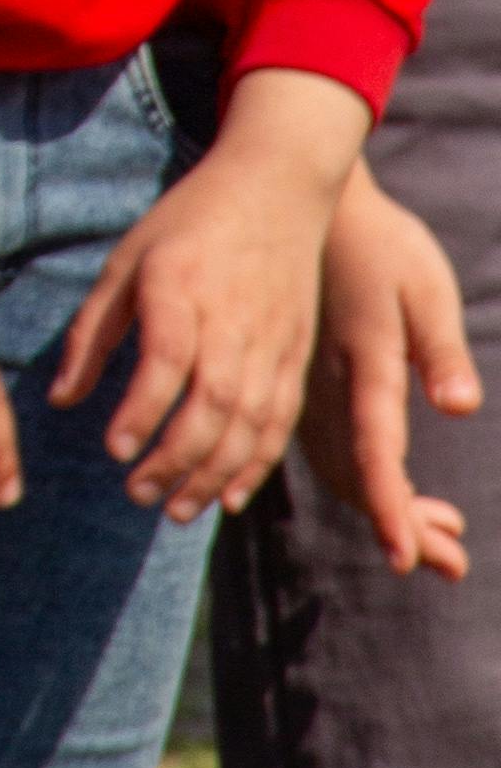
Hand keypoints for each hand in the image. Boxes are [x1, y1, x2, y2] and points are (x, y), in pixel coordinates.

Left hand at [53, 67, 366, 523]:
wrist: (278, 188)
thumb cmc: (190, 222)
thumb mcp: (127, 259)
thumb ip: (93, 330)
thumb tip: (61, 399)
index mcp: (182, 287)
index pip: (167, 360)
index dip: (142, 410)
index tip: (114, 450)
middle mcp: (232, 320)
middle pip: (213, 403)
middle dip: (176, 459)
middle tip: (138, 493)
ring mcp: (273, 341)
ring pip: (250, 422)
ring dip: (213, 474)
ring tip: (176, 508)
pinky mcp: (296, 355)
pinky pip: (281, 421)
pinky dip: (258, 464)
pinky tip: (230, 496)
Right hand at [296, 153, 477, 579]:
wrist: (308, 205)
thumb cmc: (379, 241)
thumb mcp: (423, 282)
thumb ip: (440, 346)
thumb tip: (461, 405)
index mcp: (363, 367)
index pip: (375, 457)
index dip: (391, 512)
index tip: (407, 561)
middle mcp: (328, 390)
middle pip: (358, 480)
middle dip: (404, 528)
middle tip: (455, 562)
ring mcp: (311, 389)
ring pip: (341, 472)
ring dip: (387, 509)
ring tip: (444, 533)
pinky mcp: (305, 385)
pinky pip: (329, 451)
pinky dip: (364, 482)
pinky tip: (392, 484)